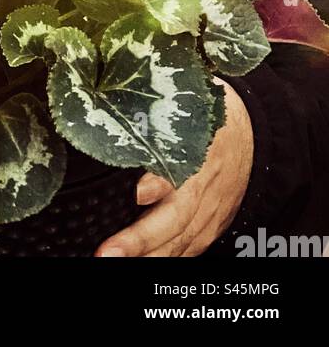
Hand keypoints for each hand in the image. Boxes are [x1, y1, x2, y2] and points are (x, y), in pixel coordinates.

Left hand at [94, 80, 253, 257]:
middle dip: (141, 238)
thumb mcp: (189, 103)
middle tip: (109, 251)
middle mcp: (203, 188)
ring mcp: (209, 212)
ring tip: (114, 263)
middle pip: (174, 218)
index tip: (131, 195)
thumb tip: (116, 100)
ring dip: (148, 256)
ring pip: (179, 241)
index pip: (175, 170)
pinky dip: (165, 258)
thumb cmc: (211, 116)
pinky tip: (140, 264)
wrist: (255, 137)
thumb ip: (157, 109)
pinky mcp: (210, 226)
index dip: (153, 186)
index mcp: (197, 150)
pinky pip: (187, 248)